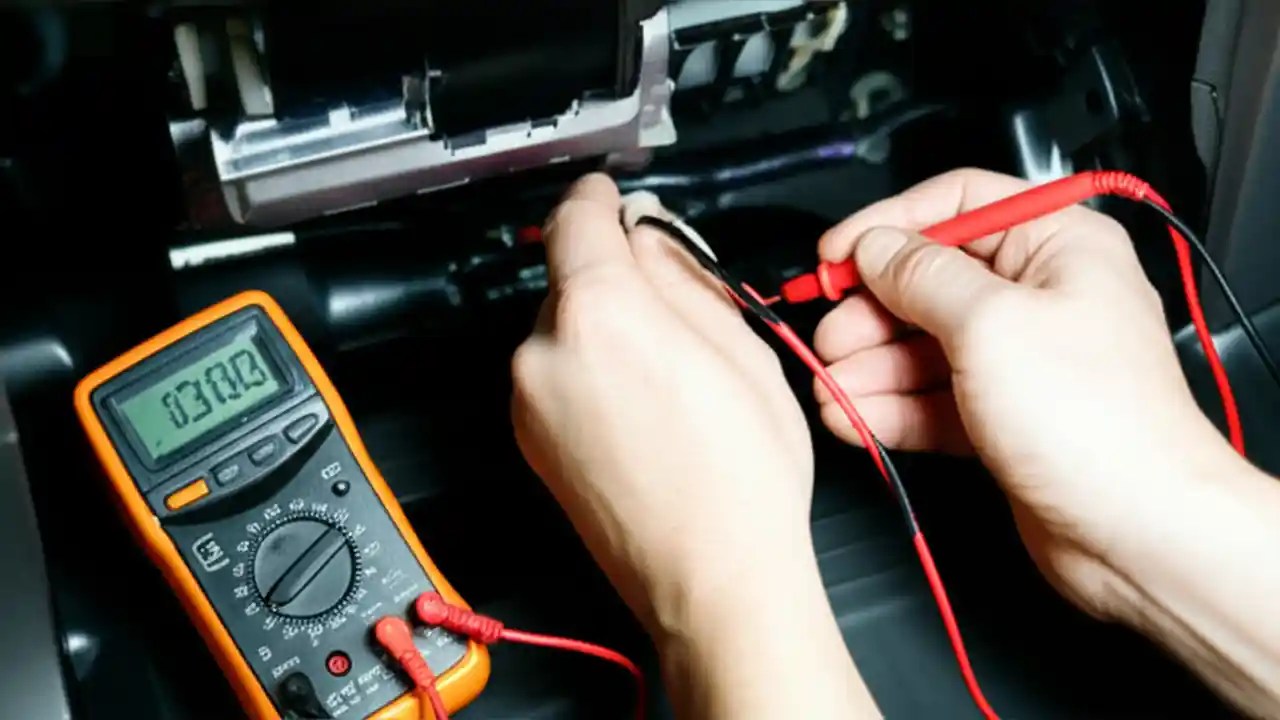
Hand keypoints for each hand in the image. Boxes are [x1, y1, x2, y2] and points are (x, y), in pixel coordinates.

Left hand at [512, 175, 876, 717]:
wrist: (712, 580)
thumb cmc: (739, 478)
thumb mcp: (737, 348)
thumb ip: (680, 276)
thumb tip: (650, 237)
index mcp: (599, 312)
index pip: (574, 219)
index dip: (597, 197)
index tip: (610, 195)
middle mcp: (544, 352)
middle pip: (568, 276)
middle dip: (613, 272)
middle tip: (671, 298)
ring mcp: (528, 402)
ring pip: (561, 328)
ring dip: (603, 326)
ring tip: (668, 371)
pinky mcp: (529, 441)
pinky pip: (555, 375)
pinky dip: (589, 370)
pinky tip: (643, 404)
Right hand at [812, 168, 1236, 616]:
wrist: (1138, 532)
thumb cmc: (1096, 422)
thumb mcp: (989, 323)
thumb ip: (920, 276)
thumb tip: (876, 247)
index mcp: (1059, 245)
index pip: (958, 204)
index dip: (889, 225)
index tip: (835, 255)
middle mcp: (1042, 295)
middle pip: (930, 281)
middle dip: (871, 311)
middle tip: (828, 336)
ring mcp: (1021, 360)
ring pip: (924, 345)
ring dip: (869, 367)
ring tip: (829, 388)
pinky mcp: (1003, 418)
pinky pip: (932, 398)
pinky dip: (890, 407)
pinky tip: (850, 417)